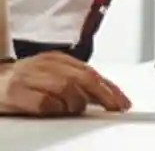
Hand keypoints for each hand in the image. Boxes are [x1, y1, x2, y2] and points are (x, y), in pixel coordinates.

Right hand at [0, 53, 130, 115]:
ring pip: (67, 88)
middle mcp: (46, 64)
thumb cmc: (25, 80)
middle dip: (104, 95)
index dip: (110, 88)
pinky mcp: (16, 92)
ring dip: (76, 103)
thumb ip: (76, 83)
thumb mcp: (53, 75)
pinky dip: (55, 109)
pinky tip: (54, 110)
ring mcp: (30, 76)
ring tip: (73, 109)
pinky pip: (44, 102)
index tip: (123, 102)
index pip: (92, 73)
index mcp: (58, 59)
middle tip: (114, 108)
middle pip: (83, 78)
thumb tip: (105, 97)